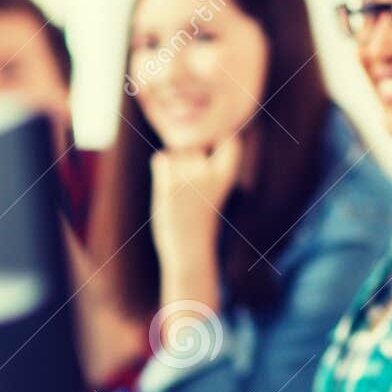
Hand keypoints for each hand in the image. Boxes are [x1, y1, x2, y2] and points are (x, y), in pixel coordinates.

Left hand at [149, 135, 240, 260]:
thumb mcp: (215, 190)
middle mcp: (210, 174)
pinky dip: (161, 168)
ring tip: (180, 193)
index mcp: (227, 176)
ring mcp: (189, 178)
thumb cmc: (202, 223)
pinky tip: (167, 187)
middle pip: (195, 146)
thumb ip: (204, 165)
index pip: (230, 139)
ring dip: (174, 167)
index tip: (216, 154)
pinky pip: (161, 158)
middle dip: (189, 159)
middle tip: (190, 189)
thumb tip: (185, 142)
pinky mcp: (169, 186)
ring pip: (176, 152)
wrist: (190, 252)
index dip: (221, 139)